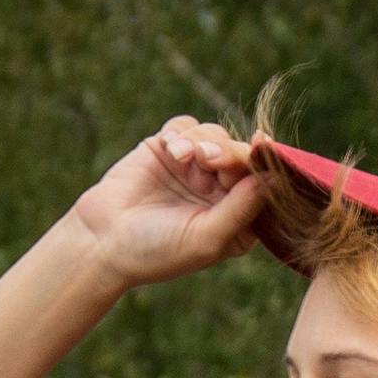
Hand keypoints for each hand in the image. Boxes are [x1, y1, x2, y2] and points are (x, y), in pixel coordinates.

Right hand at [68, 117, 264, 290]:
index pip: (261, 185)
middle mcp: (219, 192)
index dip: (264, 163)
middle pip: (240, 155)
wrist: (102, 241)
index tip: (261, 144)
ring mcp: (193, 169)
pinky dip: (180, 132)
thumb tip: (275, 177)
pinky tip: (169, 149)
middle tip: (206, 157)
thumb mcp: (206, 237)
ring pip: (214, 134)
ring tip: (180, 156)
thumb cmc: (156, 252)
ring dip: (200, 140)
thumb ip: (243, 209)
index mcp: (237, 220)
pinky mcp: (166, 150)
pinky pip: (186, 126)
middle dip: (227, 150)